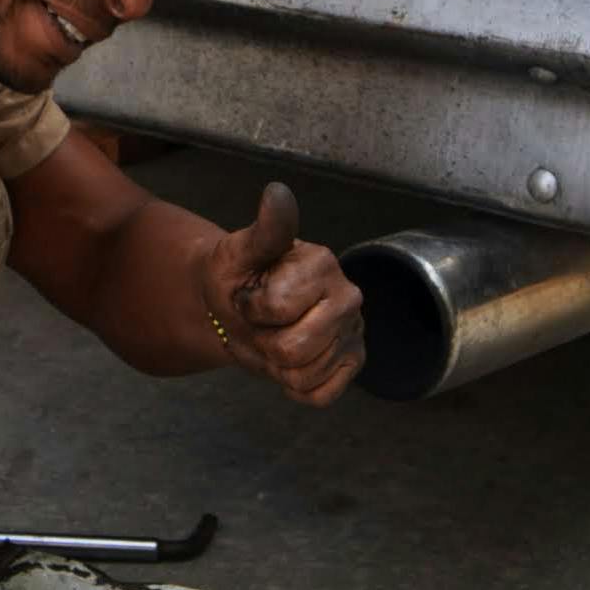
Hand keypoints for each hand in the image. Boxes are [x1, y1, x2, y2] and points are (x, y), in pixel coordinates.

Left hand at [201, 181, 366, 405]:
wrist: (234, 307)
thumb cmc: (235, 276)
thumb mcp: (238, 251)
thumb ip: (264, 230)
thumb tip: (277, 193)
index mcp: (322, 263)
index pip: (276, 311)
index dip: (251, 310)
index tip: (252, 294)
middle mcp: (349, 296)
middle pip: (291, 351)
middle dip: (264, 342)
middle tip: (263, 323)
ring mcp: (355, 331)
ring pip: (302, 376)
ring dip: (277, 365)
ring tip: (276, 337)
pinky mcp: (354, 361)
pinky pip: (319, 396)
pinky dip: (295, 387)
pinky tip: (292, 360)